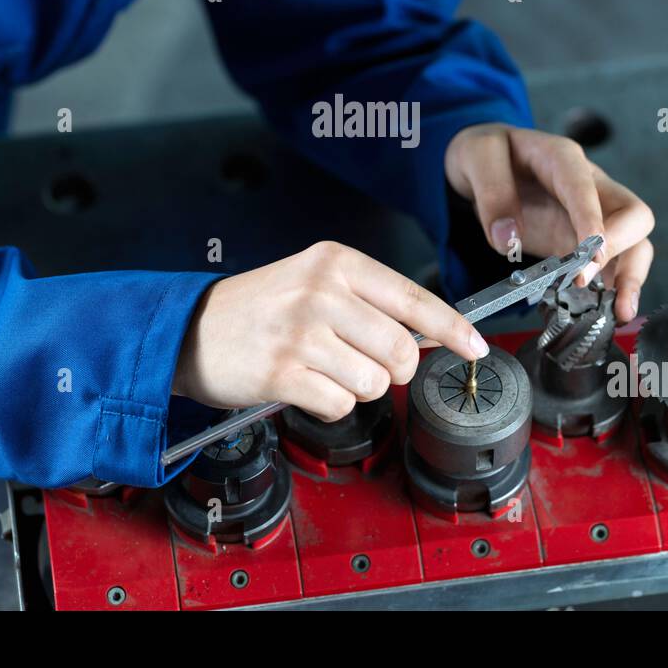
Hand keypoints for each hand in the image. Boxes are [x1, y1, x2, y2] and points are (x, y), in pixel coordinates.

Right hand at [172, 241, 488, 420]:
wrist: (191, 327)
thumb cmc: (262, 307)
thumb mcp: (316, 280)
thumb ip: (372, 301)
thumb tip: (432, 334)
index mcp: (336, 262)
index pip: (413, 298)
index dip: (452, 329)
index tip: (477, 348)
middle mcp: (321, 291)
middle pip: (400, 349)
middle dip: (392, 369)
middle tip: (363, 363)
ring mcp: (300, 332)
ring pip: (373, 383)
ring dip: (357, 388)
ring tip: (323, 370)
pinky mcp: (280, 372)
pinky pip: (338, 405)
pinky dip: (328, 404)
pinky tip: (303, 385)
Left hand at [444, 123, 654, 323]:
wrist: (483, 162)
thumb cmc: (487, 152)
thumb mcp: (476, 155)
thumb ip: (491, 192)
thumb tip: (507, 239)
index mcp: (562, 158)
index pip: (587, 188)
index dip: (593, 220)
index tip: (588, 255)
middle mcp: (588, 185)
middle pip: (633, 214)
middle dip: (621, 250)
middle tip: (585, 281)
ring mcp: (590, 214)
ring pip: (634, 242)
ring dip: (631, 276)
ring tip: (620, 311)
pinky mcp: (581, 239)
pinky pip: (612, 262)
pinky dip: (614, 286)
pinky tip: (608, 310)